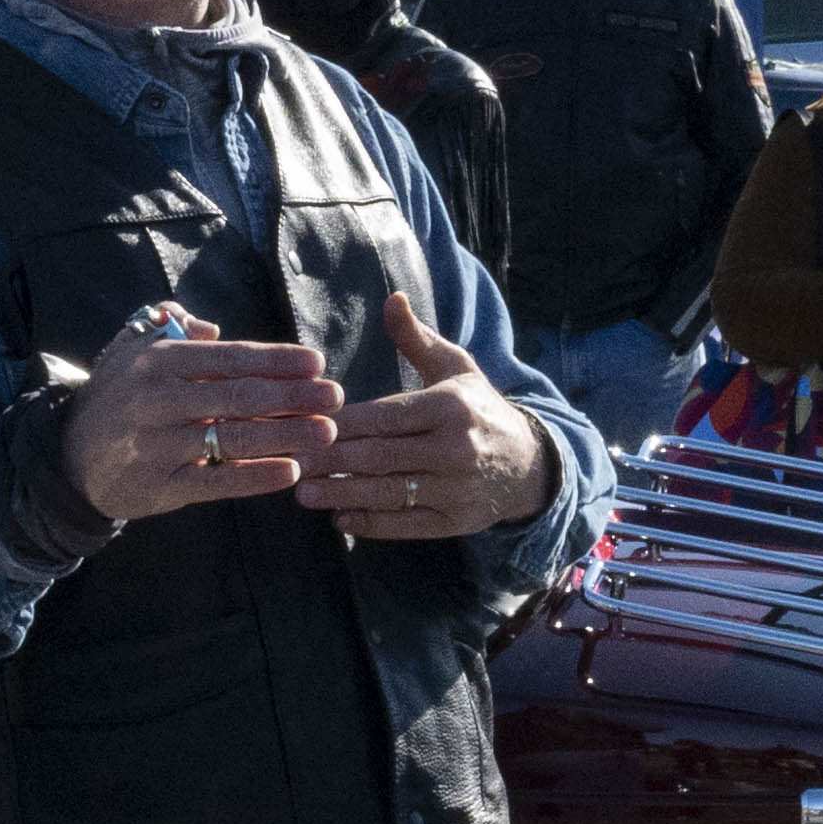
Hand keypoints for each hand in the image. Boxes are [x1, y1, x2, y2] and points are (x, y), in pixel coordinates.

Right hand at [63, 307, 335, 522]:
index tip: (317, 363)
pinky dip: (254, 478)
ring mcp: (159, 445)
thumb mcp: (130, 350)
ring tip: (327, 433)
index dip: (276, 360)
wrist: (68, 457)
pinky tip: (290, 473)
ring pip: (232, 439)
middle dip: (292, 396)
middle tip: (335, 396)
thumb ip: (169, 326)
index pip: (229, 358)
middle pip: (238, 396)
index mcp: (159, 362)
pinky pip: (215, 482)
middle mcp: (158, 400)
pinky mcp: (161, 486)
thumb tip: (210, 325)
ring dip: (285, 435)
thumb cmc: (117, 397)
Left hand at [291, 291, 560, 540]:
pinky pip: (407, 524)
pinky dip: (371, 524)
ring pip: (390, 493)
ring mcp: (457, 488)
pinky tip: (340, 518)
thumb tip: (392, 299)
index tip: (303, 424)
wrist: (530, 465)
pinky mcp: (457, 522)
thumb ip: (416, 338)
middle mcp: (456, 449)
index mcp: (450, 407)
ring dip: (343, 494)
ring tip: (304, 493)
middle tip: (291, 461)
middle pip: (381, 456)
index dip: (340, 423)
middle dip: (331, 460)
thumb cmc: (479, 409)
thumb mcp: (455, 367)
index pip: (384, 416)